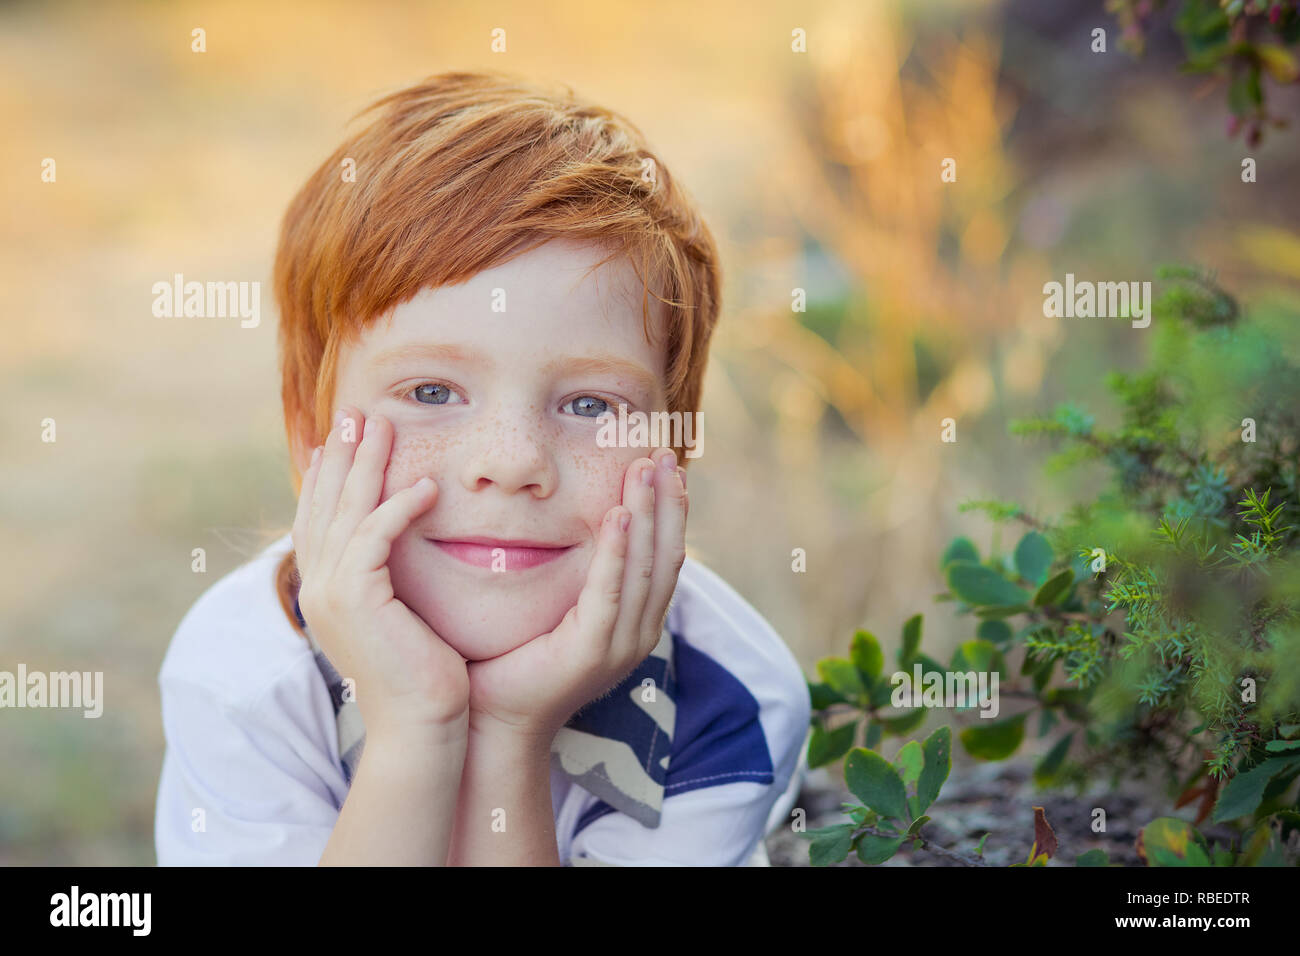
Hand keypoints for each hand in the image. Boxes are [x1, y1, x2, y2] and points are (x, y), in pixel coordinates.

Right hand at [292, 405, 469, 736]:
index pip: (320, 517)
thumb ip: (393, 575)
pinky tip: (425, 487)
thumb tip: (407, 543)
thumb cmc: (425, 672)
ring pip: (346, 512)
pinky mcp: (356, 600)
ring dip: (366, 465)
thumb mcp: (403, 612)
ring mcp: (330, 594)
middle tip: (356, 412)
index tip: (342, 436)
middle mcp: (318, 588)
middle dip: (340, 455)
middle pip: (323, 504)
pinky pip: (373, 537)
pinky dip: (398, 508)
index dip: (328, 474)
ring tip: (385, 425)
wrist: (424, 724)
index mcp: (326, 589)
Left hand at [464, 446, 688, 741]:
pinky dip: (617, 551)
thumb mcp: (556, 604)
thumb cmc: (514, 658)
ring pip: (644, 567)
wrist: (493, 719)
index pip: (664, 554)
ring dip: (647, 512)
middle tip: (664, 452)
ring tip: (645, 468)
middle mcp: (638, 632)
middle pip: (666, 554)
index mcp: (635, 620)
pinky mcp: (592, 651)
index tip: (666, 463)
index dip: (669, 508)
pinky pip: (609, 591)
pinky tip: (618, 515)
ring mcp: (620, 645)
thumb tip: (570, 515)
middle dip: (666, 500)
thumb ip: (574, 569)